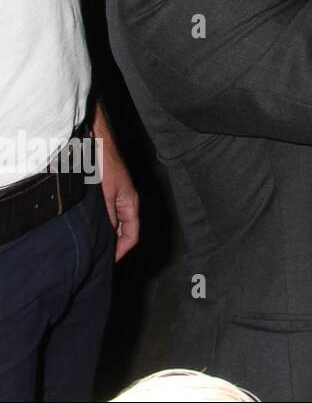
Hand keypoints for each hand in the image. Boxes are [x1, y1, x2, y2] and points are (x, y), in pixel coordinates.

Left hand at [91, 103, 139, 261]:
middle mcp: (126, 201)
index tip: (108, 261)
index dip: (121, 251)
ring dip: (106, 234)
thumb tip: (107, 238)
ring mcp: (117, 195)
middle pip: (124, 231)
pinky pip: (107, 213)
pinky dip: (100, 222)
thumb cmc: (103, 163)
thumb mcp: (105, 194)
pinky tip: (88, 225)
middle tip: (97, 257)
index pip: (132, 235)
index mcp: (131, 203)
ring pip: (114, 222)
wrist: (96, 140)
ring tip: (92, 244)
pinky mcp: (107, 191)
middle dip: (113, 245)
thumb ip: (108, 216)